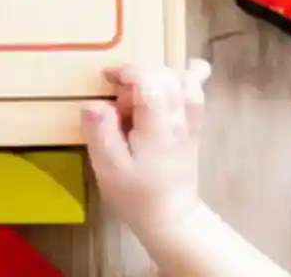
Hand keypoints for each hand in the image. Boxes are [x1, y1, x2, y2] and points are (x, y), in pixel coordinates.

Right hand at [82, 59, 210, 252]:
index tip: (105, 79)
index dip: (125, 72)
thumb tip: (93, 103)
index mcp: (158, 124)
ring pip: (184, 78)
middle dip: (138, 77)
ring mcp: (191, 119)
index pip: (147, 79)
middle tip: (119, 102)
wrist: (171, 218)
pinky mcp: (194, 125)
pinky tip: (180, 72)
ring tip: (141, 91)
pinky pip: (197, 90)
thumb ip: (100, 132)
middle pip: (164, 74)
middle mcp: (179, 116)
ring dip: (159, 75)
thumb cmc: (137, 195)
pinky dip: (189, 76)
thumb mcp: (109, 168)